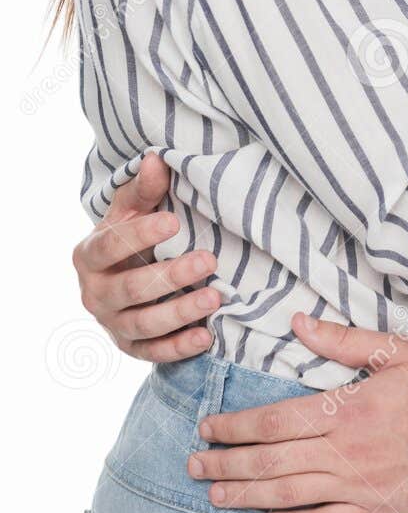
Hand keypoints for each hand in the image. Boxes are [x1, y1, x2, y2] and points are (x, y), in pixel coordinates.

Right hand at [73, 153, 219, 361]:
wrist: (121, 271)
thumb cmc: (132, 233)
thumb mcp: (133, 209)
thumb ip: (144, 189)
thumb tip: (156, 160)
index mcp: (88, 255)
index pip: (110, 246)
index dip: (140, 235)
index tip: (174, 222)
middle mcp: (93, 293)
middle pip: (129, 289)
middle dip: (169, 276)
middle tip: (208, 259)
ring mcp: (110, 323)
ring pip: (142, 324)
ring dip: (179, 313)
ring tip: (214, 298)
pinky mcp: (129, 346)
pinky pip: (152, 352)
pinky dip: (178, 348)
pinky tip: (206, 337)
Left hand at [187, 314, 407, 512]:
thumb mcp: (396, 351)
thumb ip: (343, 340)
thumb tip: (299, 322)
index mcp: (345, 410)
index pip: (274, 421)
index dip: (235, 427)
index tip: (207, 427)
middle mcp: (344, 452)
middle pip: (271, 462)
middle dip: (227, 464)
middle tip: (193, 465)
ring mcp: (358, 486)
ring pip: (288, 494)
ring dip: (245, 496)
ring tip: (213, 494)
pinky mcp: (373, 511)